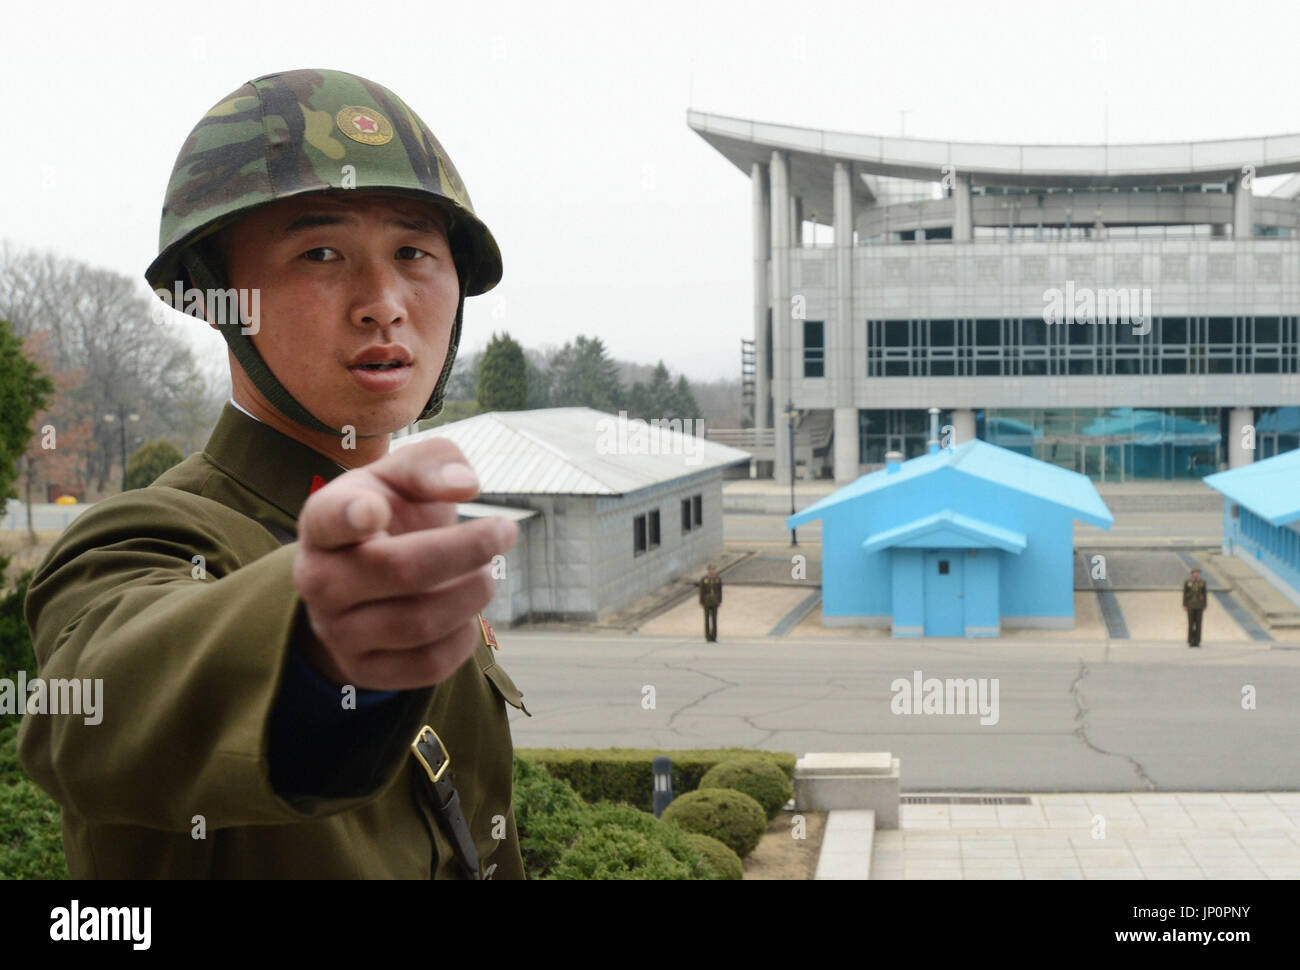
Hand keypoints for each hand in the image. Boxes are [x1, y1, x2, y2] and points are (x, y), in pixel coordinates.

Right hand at [291, 438, 517, 690]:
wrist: (363, 583)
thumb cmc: (389, 515)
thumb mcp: (402, 477)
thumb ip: (432, 464)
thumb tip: (465, 485)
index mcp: (324, 520)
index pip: (330, 518)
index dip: (351, 516)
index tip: (375, 511)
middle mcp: (320, 578)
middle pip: (400, 570)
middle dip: (468, 548)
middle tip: (505, 530)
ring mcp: (337, 630)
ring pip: (419, 622)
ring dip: (472, 595)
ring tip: (485, 575)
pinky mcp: (363, 670)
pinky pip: (428, 665)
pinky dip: (465, 639)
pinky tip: (468, 615)